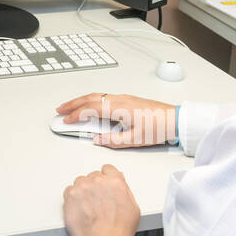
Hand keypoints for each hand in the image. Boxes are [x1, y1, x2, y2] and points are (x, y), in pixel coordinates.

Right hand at [55, 93, 176, 147]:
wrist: (175, 119)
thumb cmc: (158, 128)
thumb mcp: (134, 139)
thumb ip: (113, 140)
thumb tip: (97, 139)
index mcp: (118, 107)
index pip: (90, 109)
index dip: (75, 115)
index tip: (66, 120)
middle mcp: (118, 99)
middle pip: (89, 98)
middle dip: (72, 104)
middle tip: (60, 109)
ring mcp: (122, 97)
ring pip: (96, 96)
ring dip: (81, 100)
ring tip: (70, 106)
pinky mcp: (127, 99)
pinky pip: (103, 96)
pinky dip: (91, 99)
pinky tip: (90, 105)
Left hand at [62, 164, 140, 235]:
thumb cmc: (118, 231)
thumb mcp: (133, 208)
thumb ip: (125, 191)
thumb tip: (119, 185)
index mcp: (115, 182)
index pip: (108, 169)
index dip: (107, 178)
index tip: (104, 185)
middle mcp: (98, 181)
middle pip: (94, 176)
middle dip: (95, 186)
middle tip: (97, 201)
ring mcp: (82, 187)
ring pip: (81, 182)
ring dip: (83, 191)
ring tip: (88, 207)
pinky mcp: (70, 195)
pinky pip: (69, 190)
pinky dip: (73, 198)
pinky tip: (80, 209)